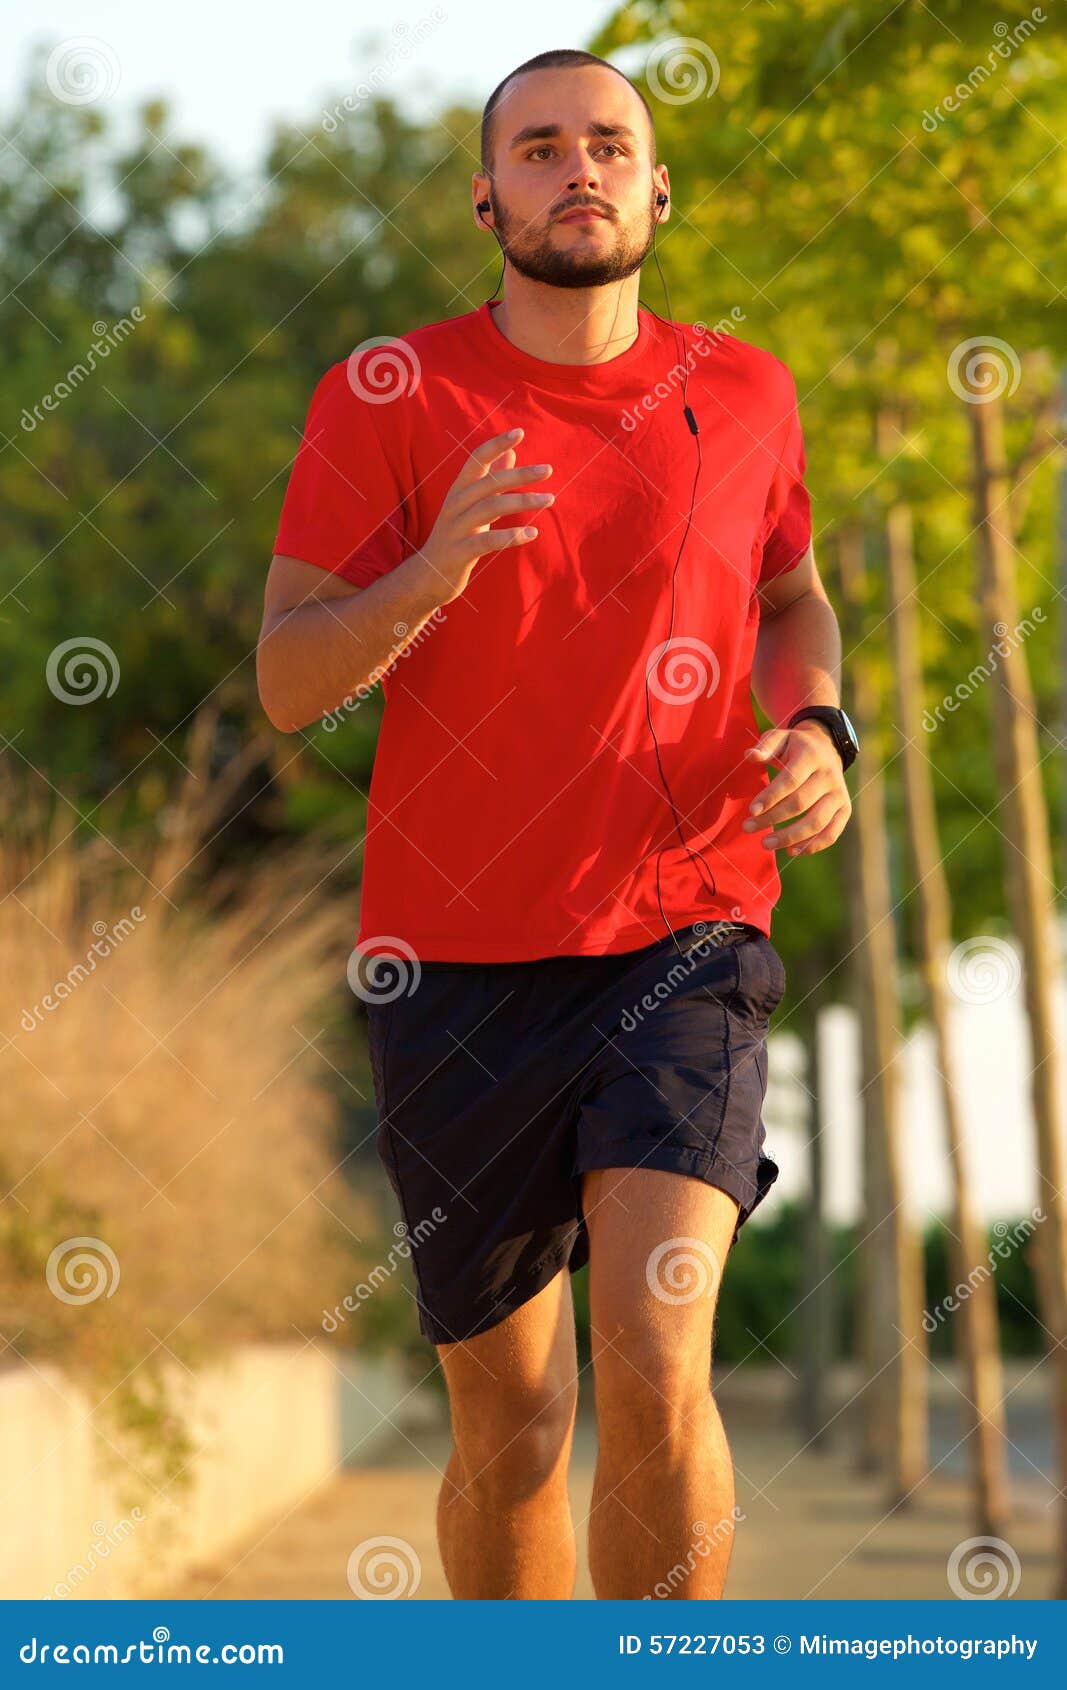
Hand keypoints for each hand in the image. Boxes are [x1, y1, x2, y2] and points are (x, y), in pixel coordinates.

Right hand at [416, 427, 553, 603]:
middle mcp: (455, 504)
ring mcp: (455, 529)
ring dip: (522, 501)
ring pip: (491, 507)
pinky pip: (488, 541)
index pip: (476, 459)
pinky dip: (512, 536)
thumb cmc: (455, 536)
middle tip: (548, 470)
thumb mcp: (471, 505)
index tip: (520, 432)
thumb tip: (511, 453)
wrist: (427, 576)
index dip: (496, 444)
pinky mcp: (459, 553)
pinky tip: (533, 533)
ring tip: (549, 499)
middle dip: (520, 474)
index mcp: (458, 490)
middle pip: (489, 482)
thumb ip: (490, 479)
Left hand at [741, 722, 851, 856]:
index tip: (752, 810)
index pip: (791, 781)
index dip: (771, 797)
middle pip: (800, 803)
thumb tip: (750, 756)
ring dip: (790, 837)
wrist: (826, 748)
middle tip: (748, 828)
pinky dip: (812, 846)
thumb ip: (765, 746)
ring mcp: (839, 794)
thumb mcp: (780, 737)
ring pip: (816, 822)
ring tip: (765, 843)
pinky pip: (832, 833)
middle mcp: (829, 776)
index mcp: (812, 756)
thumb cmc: (795, 747)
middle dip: (772, 818)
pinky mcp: (845, 809)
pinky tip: (791, 851)